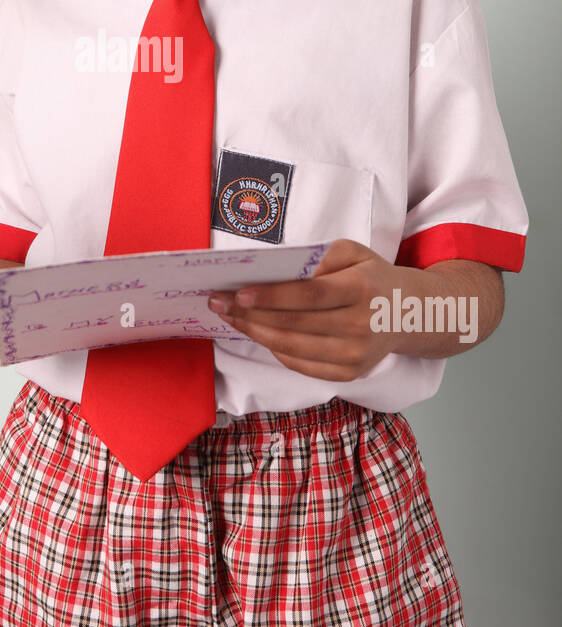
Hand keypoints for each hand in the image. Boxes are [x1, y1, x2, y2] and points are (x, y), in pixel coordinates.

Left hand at [206, 238, 419, 380]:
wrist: (409, 314)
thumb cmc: (372, 278)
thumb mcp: (354, 253)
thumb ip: (320, 257)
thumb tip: (280, 271)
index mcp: (361, 290)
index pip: (309, 295)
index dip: (271, 296)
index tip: (239, 293)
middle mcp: (360, 326)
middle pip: (294, 324)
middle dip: (249, 314)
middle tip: (219, 303)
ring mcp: (354, 355)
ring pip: (291, 347)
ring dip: (254, 332)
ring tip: (230, 317)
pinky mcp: (349, 374)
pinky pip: (300, 364)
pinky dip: (275, 349)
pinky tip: (258, 332)